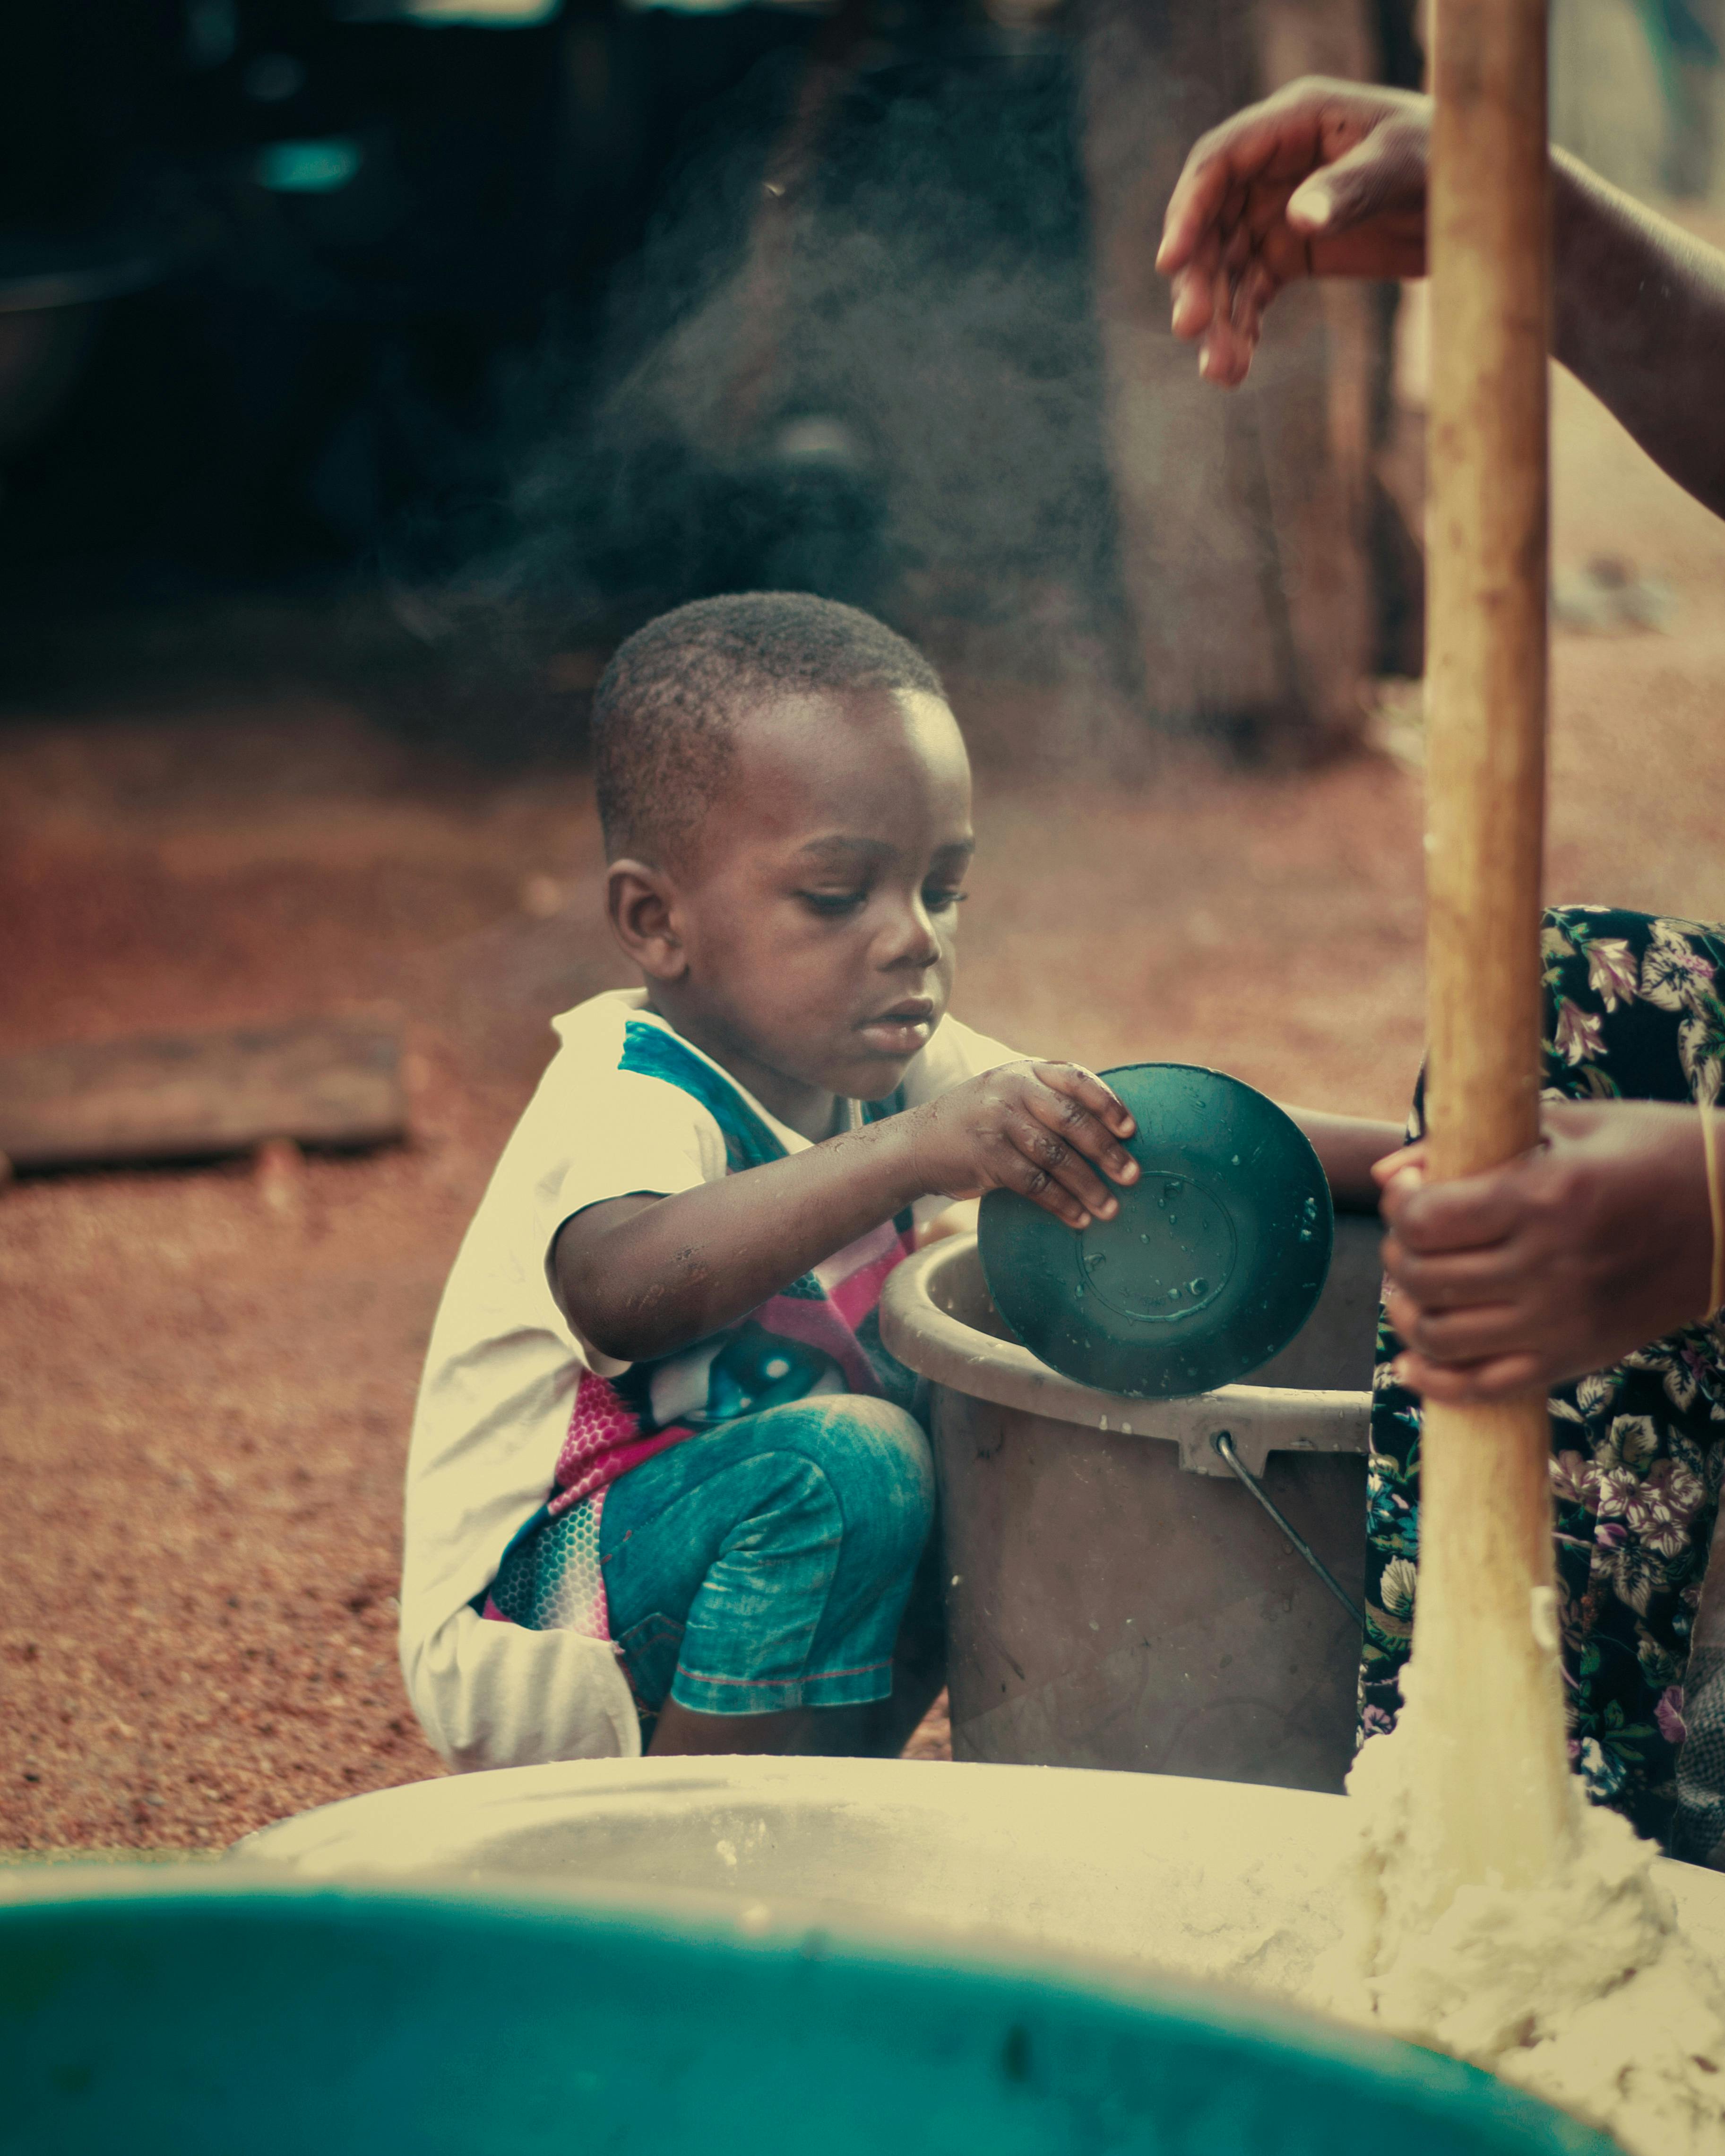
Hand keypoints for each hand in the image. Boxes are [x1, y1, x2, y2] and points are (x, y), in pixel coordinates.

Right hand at [906, 1061, 1138, 1229]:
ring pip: (1056, 1156)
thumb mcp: (1008, 1094)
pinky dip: (1060, 1203)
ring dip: (1088, 1186)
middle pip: (1071, 1119)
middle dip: (1107, 1151)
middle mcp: (1012, 1090)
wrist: (916, 1144)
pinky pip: (1034, 1183)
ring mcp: (997, 1122)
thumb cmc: (978, 1123)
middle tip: (1133, 1176)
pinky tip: (1077, 1218)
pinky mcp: (987, 1157)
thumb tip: (1110, 1130)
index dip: (1107, 1103)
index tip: (1130, 1130)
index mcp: (1024, 1072)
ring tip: (1110, 1209)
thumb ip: (1047, 1100)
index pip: (1076, 1079)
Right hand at [1157, 77, 1430, 386]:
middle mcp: (1278, 165)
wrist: (1487, 208)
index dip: (1188, 209)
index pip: (1219, 161)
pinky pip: (1251, 292)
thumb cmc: (1454, 165)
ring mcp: (1282, 209)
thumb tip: (1298, 216)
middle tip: (1191, 330)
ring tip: (1221, 372)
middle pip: (1213, 222)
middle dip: (1199, 277)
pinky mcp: (1295, 251)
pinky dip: (1241, 329)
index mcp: (1298, 122)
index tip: (1170, 261)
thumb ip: (1355, 189)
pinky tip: (1236, 367)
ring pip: (1226, 266)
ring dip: (1217, 318)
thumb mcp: (1410, 168)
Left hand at [1374, 1102, 1715, 1403]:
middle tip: (1412, 1237)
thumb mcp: (1568, 1127)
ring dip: (1408, 1313)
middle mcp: (1550, 1265)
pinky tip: (1414, 1362)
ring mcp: (1564, 1319)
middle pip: (1423, 1277)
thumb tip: (1388, 1172)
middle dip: (1397, 1254)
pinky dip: (1436, 1382)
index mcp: (1545, 1196)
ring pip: (1441, 1337)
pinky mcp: (1578, 1356)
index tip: (1409, 1192)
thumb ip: (1473, 1146)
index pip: (1425, 1219)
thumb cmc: (1654, 1152)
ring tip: (1416, 1289)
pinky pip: (1485, 1389)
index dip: (1399, 1205)